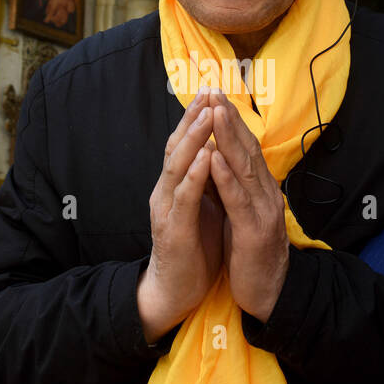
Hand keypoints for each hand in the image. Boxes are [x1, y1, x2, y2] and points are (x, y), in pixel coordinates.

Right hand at [138, 89, 224, 342]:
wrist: (175, 292)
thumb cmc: (192, 248)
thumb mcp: (201, 208)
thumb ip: (204, 181)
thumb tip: (217, 152)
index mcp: (175, 186)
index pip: (184, 145)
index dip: (196, 118)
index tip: (212, 92)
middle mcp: (166, 192)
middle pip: (178, 147)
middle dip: (193, 118)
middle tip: (208, 91)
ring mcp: (167, 210)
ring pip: (178, 166)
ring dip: (194, 138)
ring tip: (208, 114)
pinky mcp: (175, 230)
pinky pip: (185, 198)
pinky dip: (195, 175)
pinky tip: (206, 157)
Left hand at [206, 91, 288, 322]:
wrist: (271, 295)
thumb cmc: (251, 254)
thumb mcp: (244, 214)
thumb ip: (237, 187)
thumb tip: (224, 158)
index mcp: (261, 189)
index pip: (246, 148)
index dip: (231, 121)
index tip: (214, 94)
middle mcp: (266, 194)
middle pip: (247, 149)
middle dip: (228, 119)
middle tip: (214, 89)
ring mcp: (263, 211)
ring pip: (244, 168)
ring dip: (228, 138)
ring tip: (214, 112)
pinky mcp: (255, 232)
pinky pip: (238, 201)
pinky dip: (226, 178)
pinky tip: (215, 158)